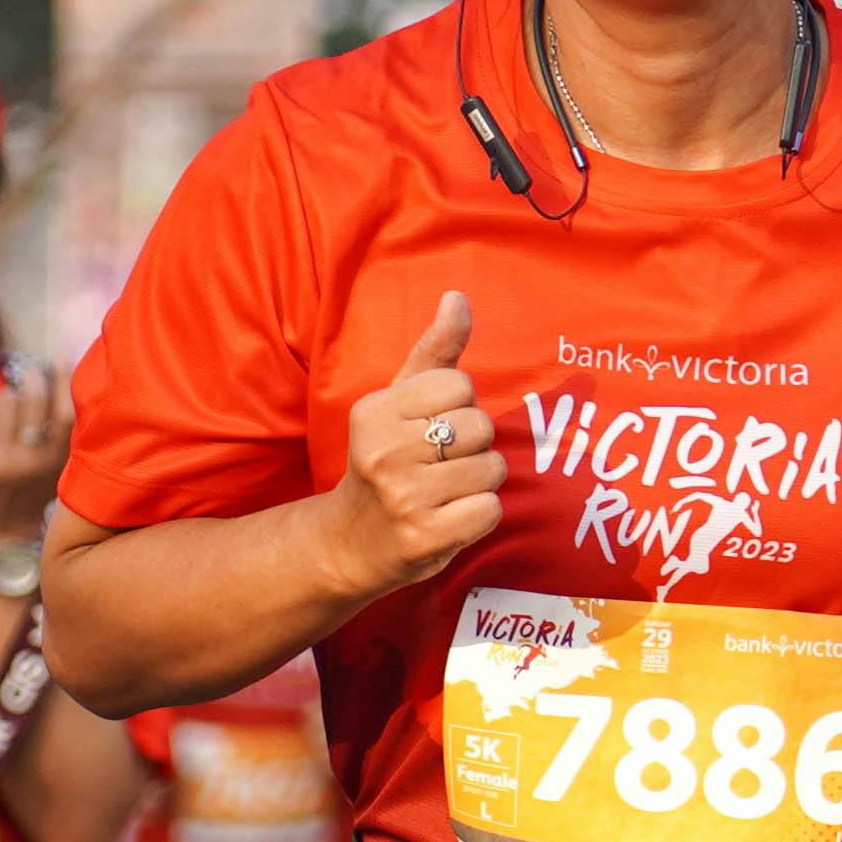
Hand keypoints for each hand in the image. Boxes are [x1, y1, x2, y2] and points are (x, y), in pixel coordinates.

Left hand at [0, 356, 71, 554]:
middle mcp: (32, 463)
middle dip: (34, 377)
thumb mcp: (60, 467)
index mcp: (60, 464)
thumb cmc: (36, 493)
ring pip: (5, 403)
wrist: (2, 538)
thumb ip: (63, 431)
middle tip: (35, 371)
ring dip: (10, 399)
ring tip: (14, 412)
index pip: (66, 412)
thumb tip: (62, 374)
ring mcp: (2, 464)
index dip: (64, 380)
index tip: (62, 360)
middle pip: (32, 399)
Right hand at [322, 292, 501, 594]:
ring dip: (480, 482)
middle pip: (481, 426)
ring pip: (491, 469)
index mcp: (375, 411)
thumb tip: (457, 298)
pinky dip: (480, 515)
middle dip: (474, 446)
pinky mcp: (425, 537)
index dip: (459, 407)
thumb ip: (433, 351)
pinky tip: (450, 517)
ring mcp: (403, 497)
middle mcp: (383, 451)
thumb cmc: (384, 461)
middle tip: (440, 465)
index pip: (459, 385)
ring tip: (446, 492)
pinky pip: (490, 510)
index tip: (430, 429)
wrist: (349, 543)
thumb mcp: (398, 402)